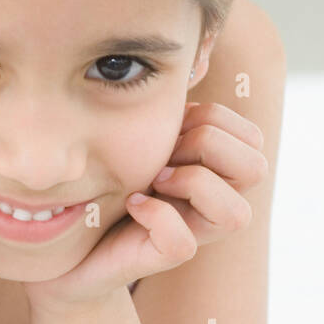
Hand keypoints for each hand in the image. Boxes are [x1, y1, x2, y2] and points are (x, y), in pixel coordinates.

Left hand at [22, 101, 269, 314]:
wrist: (67, 246)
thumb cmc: (102, 185)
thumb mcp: (135, 136)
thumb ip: (167, 112)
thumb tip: (193, 65)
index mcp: (212, 169)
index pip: (252, 137)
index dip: (214, 119)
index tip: (171, 124)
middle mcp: (210, 203)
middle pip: (256, 168)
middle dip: (207, 145)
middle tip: (163, 152)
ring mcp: (192, 233)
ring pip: (236, 214)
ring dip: (193, 183)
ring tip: (154, 179)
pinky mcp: (162, 258)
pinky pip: (182, 241)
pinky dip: (155, 215)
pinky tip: (131, 203)